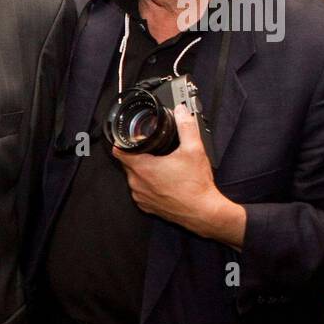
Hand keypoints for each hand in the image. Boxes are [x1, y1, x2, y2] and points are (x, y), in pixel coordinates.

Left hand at [111, 103, 246, 248]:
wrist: (204, 212)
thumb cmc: (196, 185)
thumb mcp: (194, 149)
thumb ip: (186, 126)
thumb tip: (181, 111)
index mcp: (142, 168)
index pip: (118, 151)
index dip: (123, 142)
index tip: (129, 138)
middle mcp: (137, 183)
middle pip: (127, 163)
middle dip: (137, 155)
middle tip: (152, 150)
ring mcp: (140, 196)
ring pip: (134, 178)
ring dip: (143, 171)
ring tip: (160, 166)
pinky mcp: (147, 207)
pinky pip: (141, 191)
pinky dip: (148, 185)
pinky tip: (163, 181)